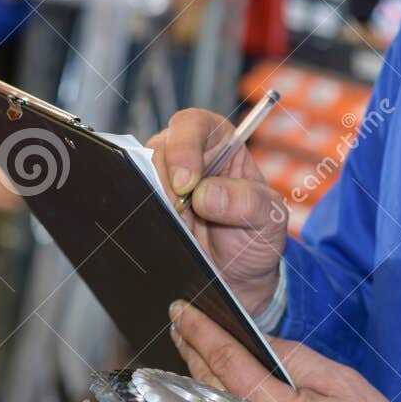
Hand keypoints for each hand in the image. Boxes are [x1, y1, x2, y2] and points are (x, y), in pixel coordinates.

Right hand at [147, 108, 288, 317]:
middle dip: (165, 183)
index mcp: (220, 143)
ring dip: (153, 203)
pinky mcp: (148, 205)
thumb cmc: (256, 237)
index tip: (186, 183)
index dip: (184, 147)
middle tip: (180, 215)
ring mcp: (163, 181)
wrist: (237, 277)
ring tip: (178, 229)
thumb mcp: (268, 219)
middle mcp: (187, 155)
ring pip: (140, 176)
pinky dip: (142, 218)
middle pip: (158, 149)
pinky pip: (132, 203)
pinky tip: (160, 234)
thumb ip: (247, 202)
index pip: (193, 125)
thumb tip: (206, 194)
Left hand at [169, 300, 400, 401]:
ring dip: (195, 368)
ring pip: (212, 400)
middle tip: (179, 320)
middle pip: (210, 381)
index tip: (183, 310)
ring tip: (187, 342)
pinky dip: (209, 391)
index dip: (202, 332)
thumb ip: (296, 357)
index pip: (228, 360)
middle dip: (192, 346)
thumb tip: (260, 338)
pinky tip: (207, 378)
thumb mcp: (340, 381)